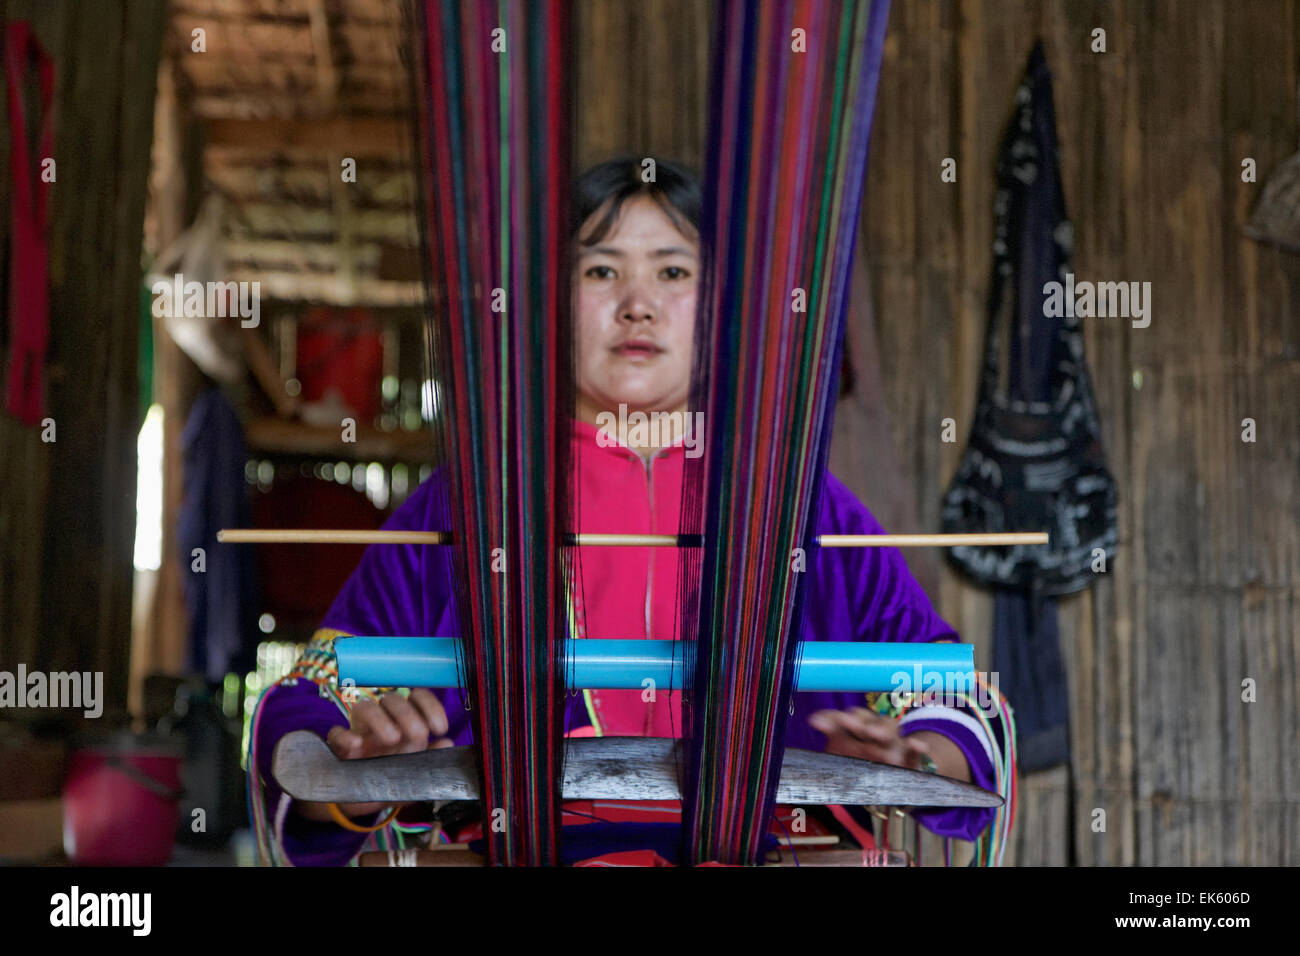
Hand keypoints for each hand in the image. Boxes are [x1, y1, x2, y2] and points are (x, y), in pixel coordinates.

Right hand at [299, 689, 454, 821]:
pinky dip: (345, 735)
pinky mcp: (337, 749)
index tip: (441, 728)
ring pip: (364, 708)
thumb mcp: (412, 775)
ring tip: (392, 739)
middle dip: (408, 714)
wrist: (357, 803)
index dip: (430, 706)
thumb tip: (447, 744)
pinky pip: (336, 734)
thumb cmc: (388, 781)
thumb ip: (429, 760)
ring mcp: (358, 732)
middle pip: (392, 700)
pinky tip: (357, 745)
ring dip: (380, 718)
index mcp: (403, 725)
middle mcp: (381, 722)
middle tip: (418, 734)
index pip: (416, 699)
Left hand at [808, 707, 932, 771]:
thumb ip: (829, 741)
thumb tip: (813, 722)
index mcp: (851, 731)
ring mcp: (893, 743)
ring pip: (890, 728)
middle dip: (856, 720)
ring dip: (882, 730)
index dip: (830, 718)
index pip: (841, 718)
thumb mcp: (841, 758)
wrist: (890, 785)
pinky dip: (916, 748)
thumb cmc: (859, 769)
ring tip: (875, 736)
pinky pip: (915, 752)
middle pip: (866, 718)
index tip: (817, 723)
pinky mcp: (911, 758)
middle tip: (848, 724)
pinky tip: (914, 745)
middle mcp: (872, 731)